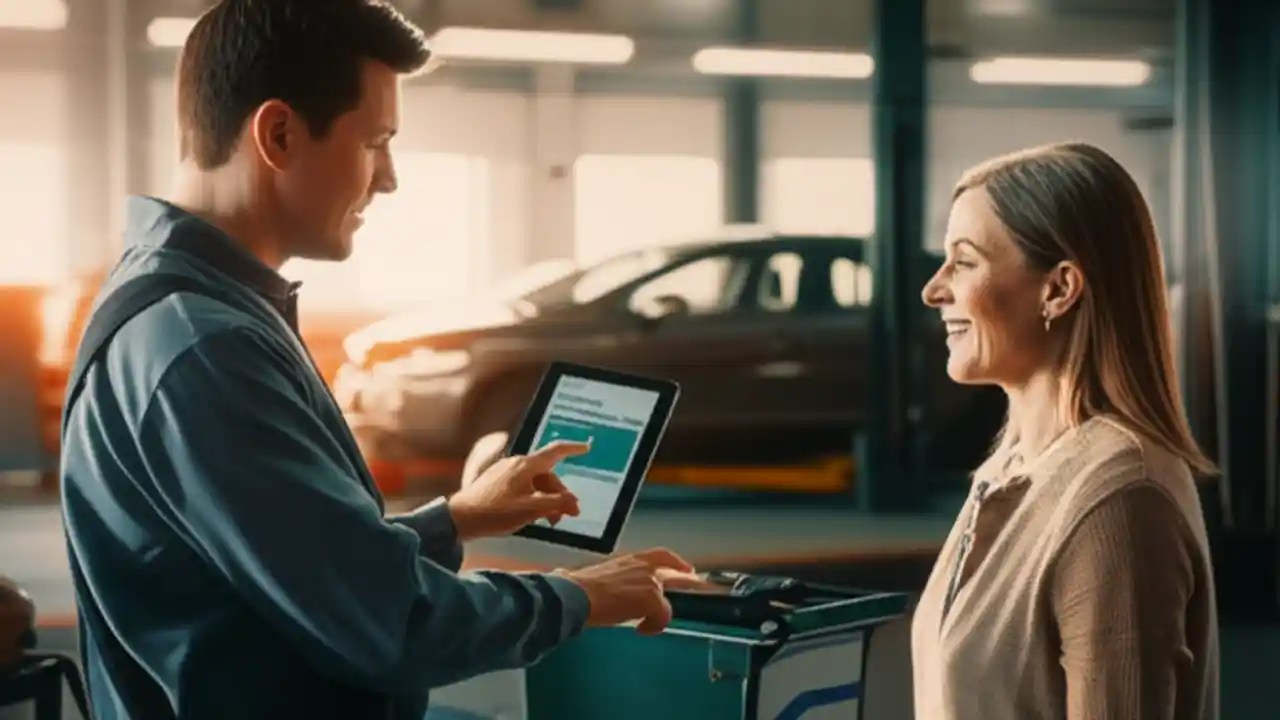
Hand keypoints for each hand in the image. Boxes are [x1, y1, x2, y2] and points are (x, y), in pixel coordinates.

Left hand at [447, 440, 587, 540]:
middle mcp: (516, 464)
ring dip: (546, 500)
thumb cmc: (495, 513)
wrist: (460, 519)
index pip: (555, 451)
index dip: (573, 449)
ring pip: (535, 483)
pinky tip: (531, 515)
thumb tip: (573, 502)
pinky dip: (532, 498)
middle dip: (560, 494)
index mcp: (525, 465)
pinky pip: (522, 486)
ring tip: (549, 521)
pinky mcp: (496, 482)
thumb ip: (556, 504)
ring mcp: (504, 472)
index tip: (586, 448)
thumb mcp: (531, 510)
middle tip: (567, 516)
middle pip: (547, 475)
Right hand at [554, 548, 695, 634]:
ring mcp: (650, 582)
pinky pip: (662, 617)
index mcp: (631, 560)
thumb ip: (615, 581)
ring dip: (656, 616)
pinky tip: (640, 630)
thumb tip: (606, 590)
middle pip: (674, 571)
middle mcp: (644, 567)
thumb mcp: (601, 577)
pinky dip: (652, 626)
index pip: (660, 555)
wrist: (577, 595)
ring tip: (647, 625)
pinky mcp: (652, 598)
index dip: (676, 562)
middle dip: (688, 579)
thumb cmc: (579, 588)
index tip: (686, 568)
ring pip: (665, 603)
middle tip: (698, 583)